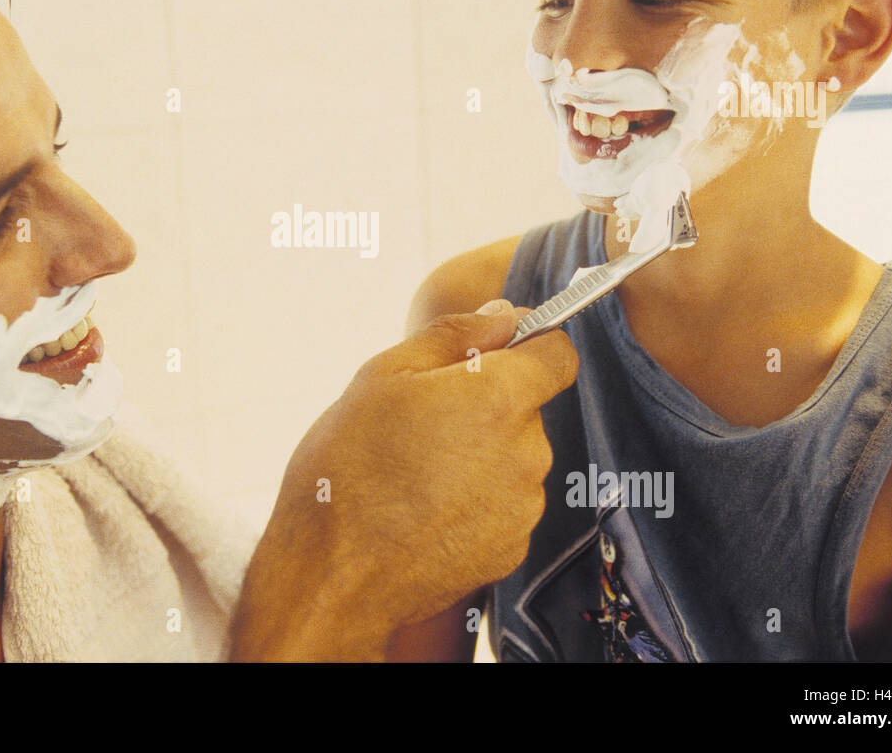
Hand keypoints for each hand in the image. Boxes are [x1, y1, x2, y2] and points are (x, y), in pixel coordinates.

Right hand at [230, 300, 576, 659]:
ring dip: (480, 456)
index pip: (559, 354)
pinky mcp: (511, 549)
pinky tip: (424, 511)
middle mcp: (527, 452)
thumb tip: (503, 315)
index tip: (496, 352)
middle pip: (527, 410)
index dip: (532, 345)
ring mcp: (523, 507)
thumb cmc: (348, 469)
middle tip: (422, 422)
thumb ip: (453, 336)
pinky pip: (503, 506)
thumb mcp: (381, 377)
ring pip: (514, 459)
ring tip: (415, 473)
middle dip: (486, 406)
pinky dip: (475, 502)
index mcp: (500, 398)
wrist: (333, 575)